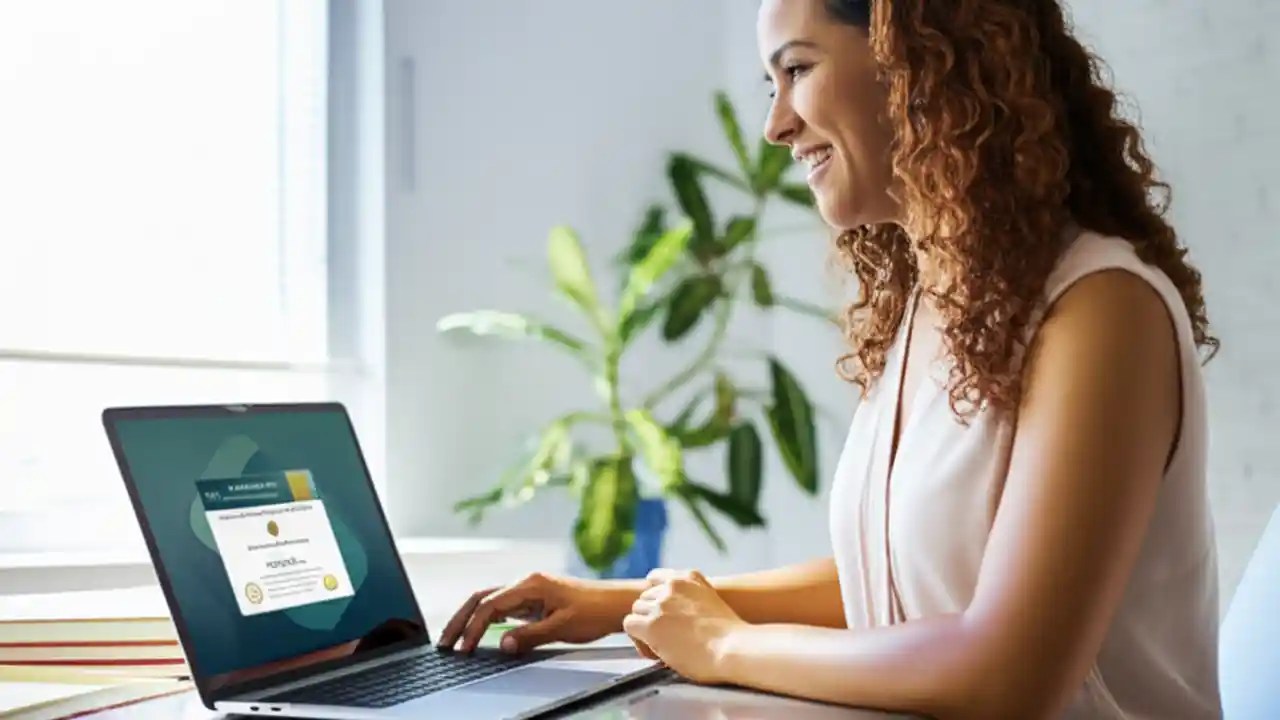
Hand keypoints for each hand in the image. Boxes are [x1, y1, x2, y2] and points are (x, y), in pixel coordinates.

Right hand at [437, 572, 634, 654]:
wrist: (617, 603)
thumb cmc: (594, 612)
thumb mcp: (561, 627)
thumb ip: (529, 636)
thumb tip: (502, 644)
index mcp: (530, 584)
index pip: (490, 606)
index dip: (473, 628)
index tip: (464, 649)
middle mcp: (526, 583)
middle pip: (482, 598)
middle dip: (461, 620)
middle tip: (445, 642)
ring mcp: (530, 590)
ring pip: (491, 601)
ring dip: (471, 618)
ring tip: (456, 638)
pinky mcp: (535, 599)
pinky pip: (504, 607)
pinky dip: (487, 618)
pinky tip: (479, 631)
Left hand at [623, 569, 747, 684]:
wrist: (733, 648)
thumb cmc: (730, 636)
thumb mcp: (712, 602)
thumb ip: (690, 599)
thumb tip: (673, 616)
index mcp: (690, 577)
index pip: (656, 578)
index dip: (655, 598)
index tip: (662, 614)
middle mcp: (672, 586)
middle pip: (644, 598)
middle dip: (652, 617)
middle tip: (666, 638)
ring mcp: (660, 604)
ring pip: (636, 612)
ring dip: (645, 629)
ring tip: (662, 647)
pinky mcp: (651, 625)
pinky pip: (630, 626)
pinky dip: (639, 641)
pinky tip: (656, 652)